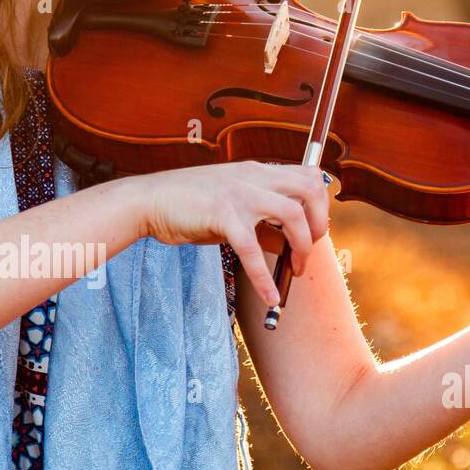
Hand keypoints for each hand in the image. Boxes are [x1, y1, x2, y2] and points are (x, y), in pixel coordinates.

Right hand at [135, 161, 329, 305]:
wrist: (149, 201)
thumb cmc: (191, 206)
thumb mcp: (235, 208)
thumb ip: (264, 223)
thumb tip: (289, 247)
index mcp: (258, 172)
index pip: (309, 176)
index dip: (321, 204)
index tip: (316, 230)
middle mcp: (253, 177)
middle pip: (310, 189)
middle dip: (320, 223)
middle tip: (310, 248)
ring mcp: (239, 193)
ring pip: (292, 215)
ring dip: (302, 247)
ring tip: (296, 269)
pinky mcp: (222, 215)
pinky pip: (254, 250)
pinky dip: (266, 279)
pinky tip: (270, 297)